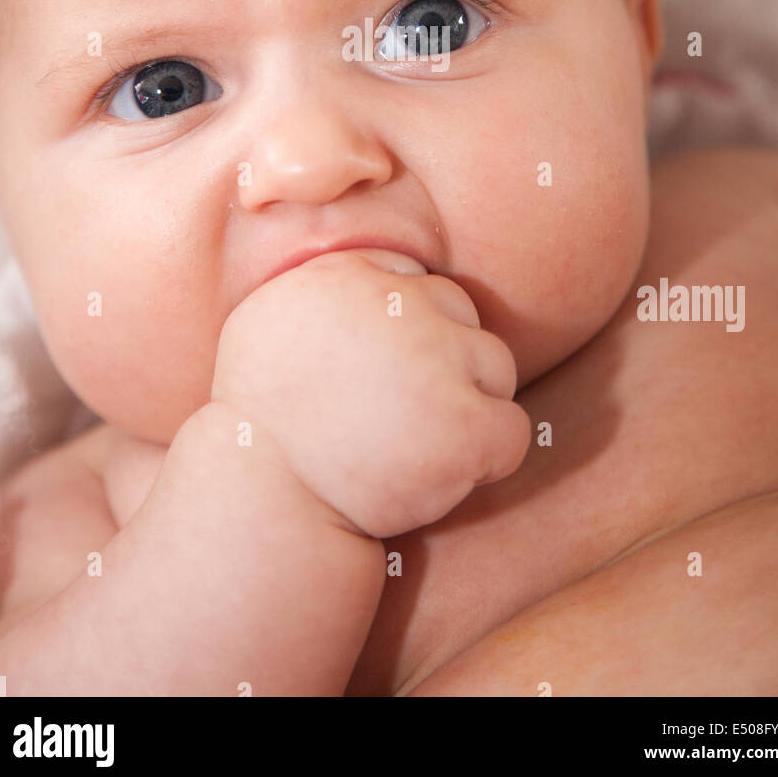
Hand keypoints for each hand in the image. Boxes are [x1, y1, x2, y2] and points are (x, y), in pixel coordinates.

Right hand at [210, 248, 530, 536]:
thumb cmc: (265, 426)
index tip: (372, 378)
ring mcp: (434, 362)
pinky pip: (514, 431)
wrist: (263, 509)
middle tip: (395, 416)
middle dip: (442, 362)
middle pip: (461, 313)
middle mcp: (393, 306)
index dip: (402, 333)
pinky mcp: (464, 426)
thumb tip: (402, 267)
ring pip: (496, 366)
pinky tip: (439, 477)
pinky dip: (489, 460)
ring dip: (468, 406)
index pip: (413, 279)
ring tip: (411, 445)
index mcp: (342, 275)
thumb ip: (327, 288)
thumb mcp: (267, 324)